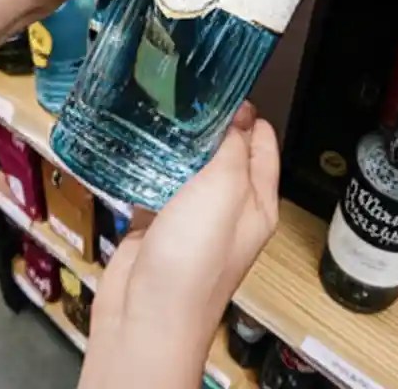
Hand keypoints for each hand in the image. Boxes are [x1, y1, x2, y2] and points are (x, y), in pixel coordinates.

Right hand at [79, 103, 279, 388]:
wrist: (147, 313)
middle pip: (223, 155)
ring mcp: (190, 219)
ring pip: (186, 169)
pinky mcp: (155, 225)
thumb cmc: (194, 258)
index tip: (226, 83)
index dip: (249, 115)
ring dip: (174, 144)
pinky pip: (153, 186)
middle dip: (207, 125)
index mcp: (257, 203)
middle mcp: (227, 210)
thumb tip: (240, 118)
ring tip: (157, 106)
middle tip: (183, 88)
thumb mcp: (225, 191)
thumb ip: (233, 152)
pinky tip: (134, 142)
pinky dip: (146, 166)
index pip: (263, 147)